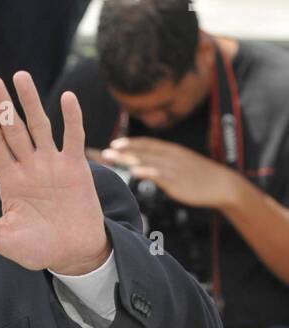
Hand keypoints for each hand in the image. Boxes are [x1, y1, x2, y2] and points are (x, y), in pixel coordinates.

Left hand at [0, 73, 111, 273]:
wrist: (73, 255)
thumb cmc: (37, 250)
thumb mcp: (0, 237)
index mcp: (9, 180)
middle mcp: (29, 167)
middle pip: (13, 129)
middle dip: (2, 105)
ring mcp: (52, 164)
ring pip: (40, 126)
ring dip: (31, 102)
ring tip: (20, 77)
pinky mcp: (76, 168)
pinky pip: (73, 137)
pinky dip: (71, 118)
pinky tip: (66, 97)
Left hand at [101, 138, 238, 209]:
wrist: (222, 184)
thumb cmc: (200, 176)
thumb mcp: (180, 165)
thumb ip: (163, 164)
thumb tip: (145, 167)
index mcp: (171, 151)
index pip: (147, 144)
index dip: (130, 143)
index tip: (114, 143)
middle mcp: (170, 156)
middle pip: (143, 150)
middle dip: (123, 150)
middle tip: (104, 151)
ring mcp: (174, 167)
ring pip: (147, 159)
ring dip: (127, 158)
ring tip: (111, 156)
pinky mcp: (178, 181)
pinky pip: (159, 175)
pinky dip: (146, 171)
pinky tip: (133, 171)